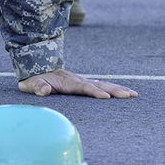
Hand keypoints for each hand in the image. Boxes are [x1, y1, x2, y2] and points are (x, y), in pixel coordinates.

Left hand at [18, 69, 138, 98]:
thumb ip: (37, 86)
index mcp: (66, 81)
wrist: (36, 68)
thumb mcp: (31, 83)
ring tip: (133, 94)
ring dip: (117, 89)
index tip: (105, 96)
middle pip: (98, 84)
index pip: (82, 87)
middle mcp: (77, 80)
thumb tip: (44, 90)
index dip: (93, 91)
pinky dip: (114, 88)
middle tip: (128, 95)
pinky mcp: (84, 84)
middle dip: (113, 90)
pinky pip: (102, 85)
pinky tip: (126, 93)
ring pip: (103, 84)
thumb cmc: (33, 79)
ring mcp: (82, 81)